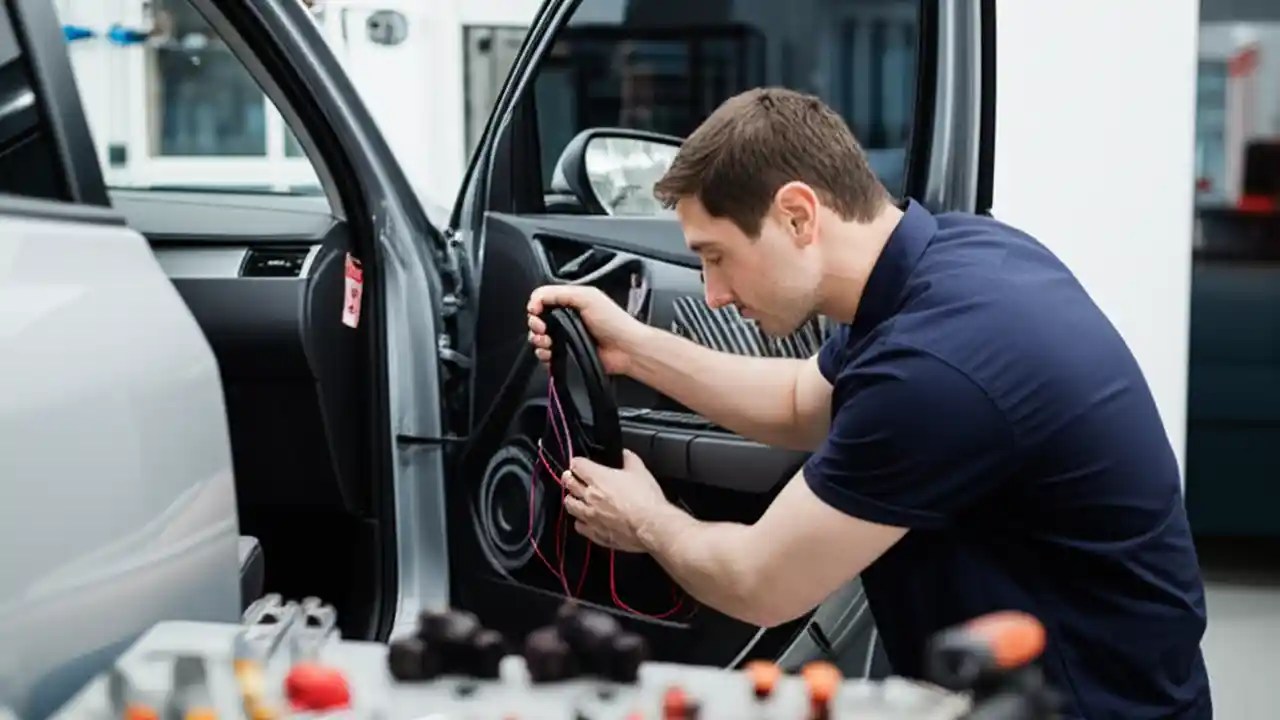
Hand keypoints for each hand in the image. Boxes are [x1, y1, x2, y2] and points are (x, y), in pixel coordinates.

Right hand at [527, 285, 646, 375]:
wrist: (626, 349)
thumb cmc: (614, 322)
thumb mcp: (587, 296)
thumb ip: (559, 293)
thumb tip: (535, 299)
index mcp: (570, 302)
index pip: (542, 300)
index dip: (535, 306)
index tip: (536, 312)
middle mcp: (566, 320)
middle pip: (537, 320)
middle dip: (535, 325)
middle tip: (543, 329)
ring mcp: (565, 338)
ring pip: (538, 338)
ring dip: (538, 341)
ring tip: (547, 342)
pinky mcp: (566, 355)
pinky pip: (546, 356)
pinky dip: (543, 355)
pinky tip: (549, 354)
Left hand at [561, 450, 667, 552]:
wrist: (650, 526)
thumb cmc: (645, 499)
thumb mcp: (640, 471)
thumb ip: (629, 459)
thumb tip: (625, 454)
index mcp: (598, 477)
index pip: (577, 465)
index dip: (577, 462)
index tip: (579, 463)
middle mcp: (589, 496)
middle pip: (569, 484)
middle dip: (569, 478)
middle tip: (571, 477)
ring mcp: (590, 516)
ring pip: (570, 505)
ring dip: (571, 499)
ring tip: (574, 497)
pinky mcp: (595, 533)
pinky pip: (579, 526)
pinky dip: (580, 521)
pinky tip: (585, 520)